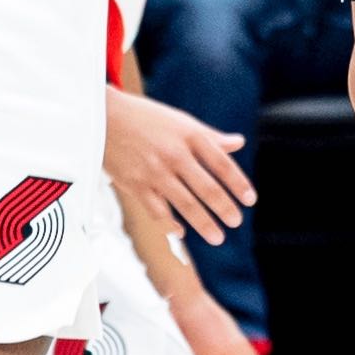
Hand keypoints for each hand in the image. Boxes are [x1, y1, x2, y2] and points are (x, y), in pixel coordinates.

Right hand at [106, 85, 256, 245]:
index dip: (238, 184)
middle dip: (224, 208)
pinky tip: (182, 231)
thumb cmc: (145, 118)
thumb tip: (239, 143)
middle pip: (207, 187)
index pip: (222, 163)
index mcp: (189, 135)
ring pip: (185, 204)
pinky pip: (158, 211)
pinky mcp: (136, 185)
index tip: (250, 200)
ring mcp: (155, 171)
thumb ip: (210, 136)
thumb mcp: (180, 121)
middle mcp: (174, 154)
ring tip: (218, 238)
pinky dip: (171, 224)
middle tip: (236, 222)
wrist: (103, 117)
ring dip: (204, 223)